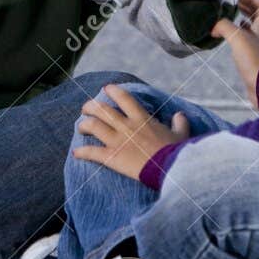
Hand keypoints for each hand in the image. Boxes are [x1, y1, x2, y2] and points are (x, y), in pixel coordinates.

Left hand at [71, 84, 192, 181]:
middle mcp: (126, 126)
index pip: (124, 98)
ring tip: (81, 127)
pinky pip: (92, 152)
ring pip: (93, 125)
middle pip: (102, 109)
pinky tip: (76, 153)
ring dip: (84, 125)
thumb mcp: (181, 134)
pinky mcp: (112, 157)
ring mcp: (117, 141)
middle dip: (91, 106)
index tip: (106, 89)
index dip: (113, 91)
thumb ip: (180, 124)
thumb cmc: (176, 152)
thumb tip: (180, 115)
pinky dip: (82, 152)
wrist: (170, 168)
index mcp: (141, 118)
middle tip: (86, 109)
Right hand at [211, 0, 258, 107]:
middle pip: (255, 16)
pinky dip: (237, 37)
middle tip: (229, 4)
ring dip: (239, 22)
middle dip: (243, 9)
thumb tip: (213, 25)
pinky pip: (245, 42)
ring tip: (226, 19)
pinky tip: (227, 38)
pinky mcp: (254, 59)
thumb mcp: (237, 37)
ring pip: (250, 29)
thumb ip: (223, 26)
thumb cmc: (254, 60)